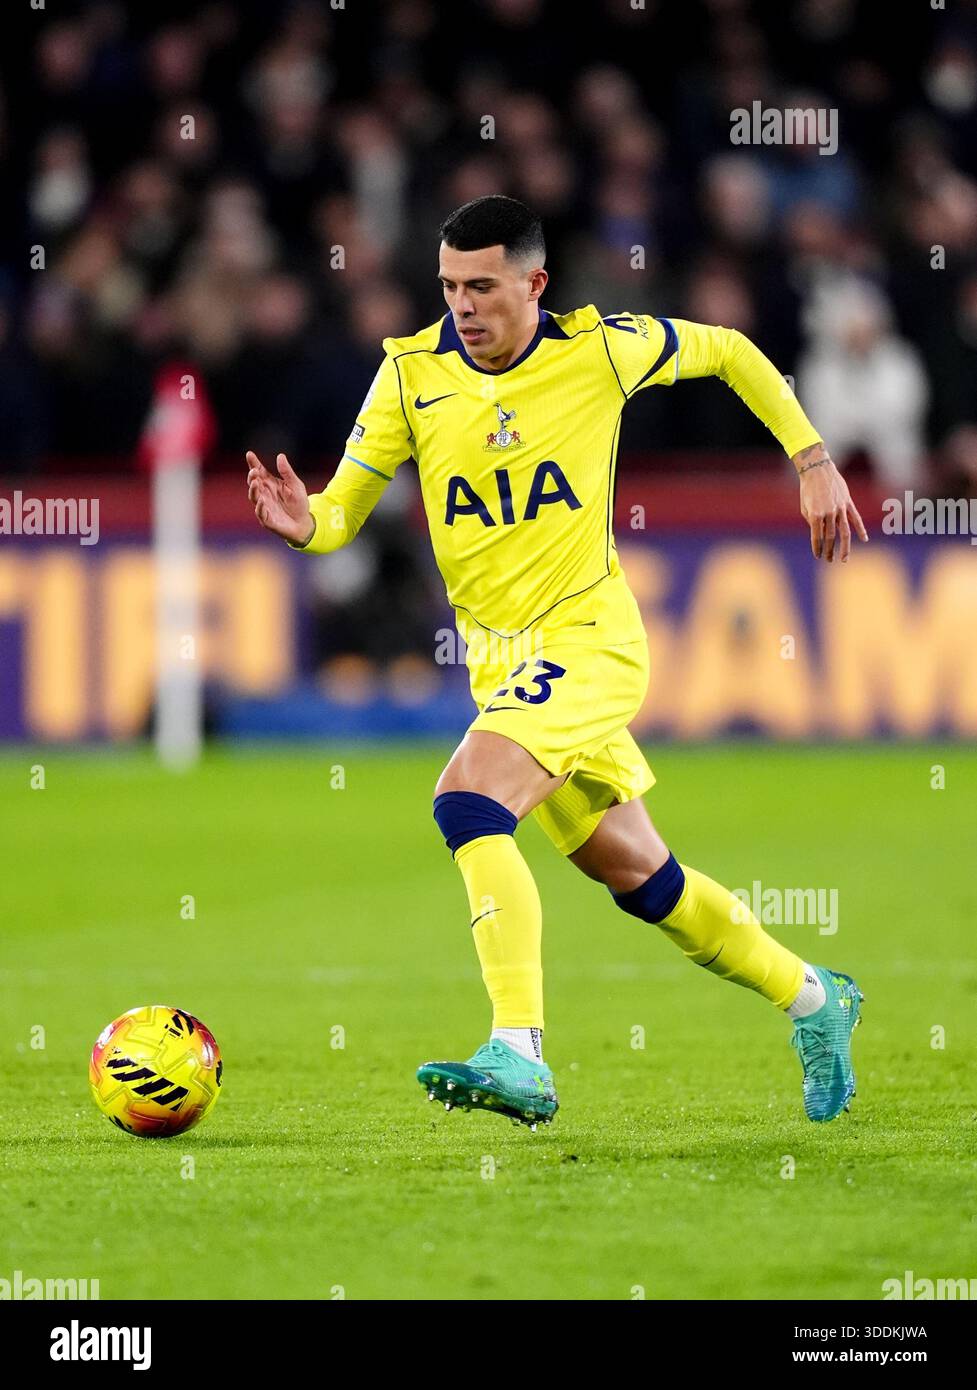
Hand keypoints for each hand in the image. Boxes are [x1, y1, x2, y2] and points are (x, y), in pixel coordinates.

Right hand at [246, 451, 314, 545]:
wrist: (304, 523)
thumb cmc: (298, 503)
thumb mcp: (296, 485)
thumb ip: (287, 472)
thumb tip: (280, 456)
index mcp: (270, 484)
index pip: (259, 472)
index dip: (253, 463)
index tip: (249, 454)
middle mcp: (264, 494)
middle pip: (254, 483)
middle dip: (252, 477)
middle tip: (254, 471)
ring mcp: (264, 506)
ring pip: (254, 497)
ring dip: (253, 490)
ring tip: (255, 482)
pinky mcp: (267, 520)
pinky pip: (261, 513)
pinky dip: (260, 507)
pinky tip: (261, 501)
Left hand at [793, 444, 867, 562]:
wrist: (817, 470)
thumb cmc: (808, 489)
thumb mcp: (805, 507)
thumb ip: (812, 522)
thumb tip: (821, 534)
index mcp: (815, 515)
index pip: (817, 537)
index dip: (817, 548)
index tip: (817, 556)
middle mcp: (828, 513)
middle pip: (831, 537)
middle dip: (830, 550)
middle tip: (829, 560)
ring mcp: (840, 508)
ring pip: (845, 531)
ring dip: (845, 547)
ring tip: (844, 559)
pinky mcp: (847, 502)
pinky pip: (856, 518)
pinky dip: (861, 529)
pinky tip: (864, 539)